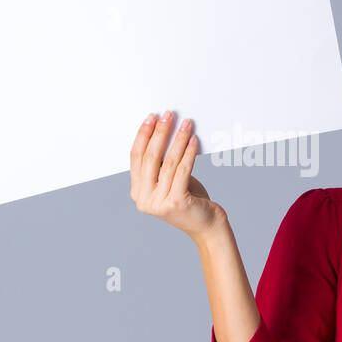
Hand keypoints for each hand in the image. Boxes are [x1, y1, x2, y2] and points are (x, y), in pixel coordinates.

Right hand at [130, 110, 221, 238]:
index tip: (152, 118)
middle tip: (168, 115)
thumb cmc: (189, 200)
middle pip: (150, 158)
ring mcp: (159, 203)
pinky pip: (182, 170)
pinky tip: (193, 140)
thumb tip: (162, 131)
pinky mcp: (176, 202)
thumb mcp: (168, 181)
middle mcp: (144, 199)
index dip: (143, 135)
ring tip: (186, 124)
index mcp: (137, 192)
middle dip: (159, 132)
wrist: (206, 226)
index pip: (136, 158)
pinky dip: (188, 152)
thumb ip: (160, 165)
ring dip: (177, 139)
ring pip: (168, 162)